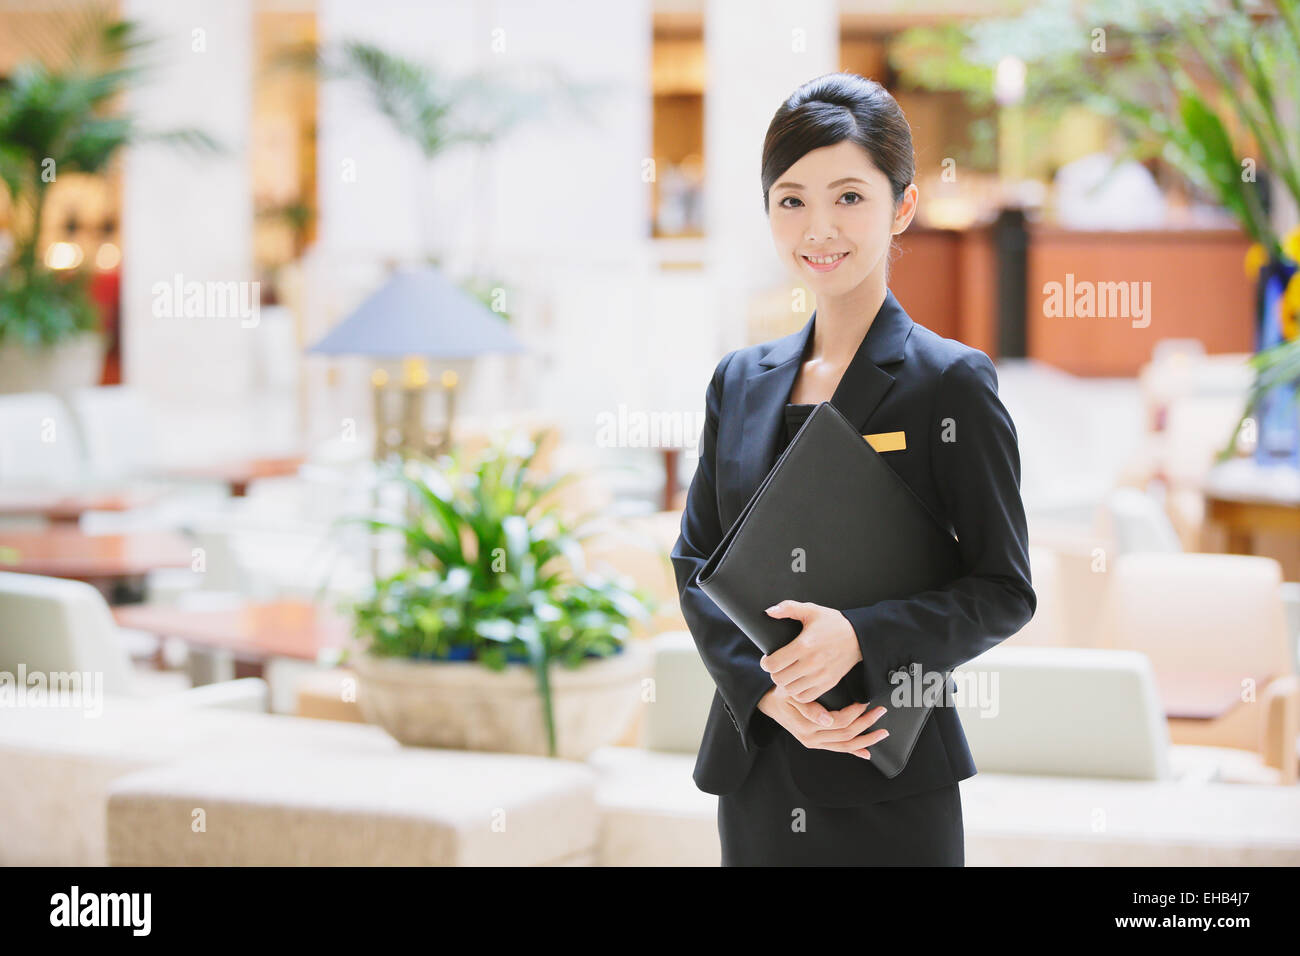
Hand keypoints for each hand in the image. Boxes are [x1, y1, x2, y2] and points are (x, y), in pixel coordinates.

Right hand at [757, 686, 888, 758]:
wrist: (768, 703)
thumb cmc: (781, 694)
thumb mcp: (791, 695)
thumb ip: (809, 707)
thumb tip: (827, 720)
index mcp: (807, 726)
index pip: (839, 722)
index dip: (855, 713)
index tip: (865, 702)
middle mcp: (811, 738)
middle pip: (846, 734)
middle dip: (866, 724)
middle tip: (881, 711)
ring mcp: (814, 743)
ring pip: (846, 746)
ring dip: (866, 740)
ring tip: (882, 733)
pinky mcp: (816, 744)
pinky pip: (838, 750)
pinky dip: (854, 751)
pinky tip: (866, 752)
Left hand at [761, 600, 863, 702]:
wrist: (860, 637)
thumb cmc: (833, 623)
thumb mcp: (811, 610)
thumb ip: (788, 608)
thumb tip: (769, 611)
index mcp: (804, 645)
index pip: (773, 664)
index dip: (765, 662)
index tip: (768, 658)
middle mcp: (811, 663)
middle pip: (779, 679)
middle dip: (773, 673)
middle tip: (777, 666)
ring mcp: (820, 676)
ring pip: (790, 690)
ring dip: (785, 683)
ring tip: (787, 674)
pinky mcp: (828, 684)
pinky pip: (805, 697)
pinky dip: (798, 692)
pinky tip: (798, 682)